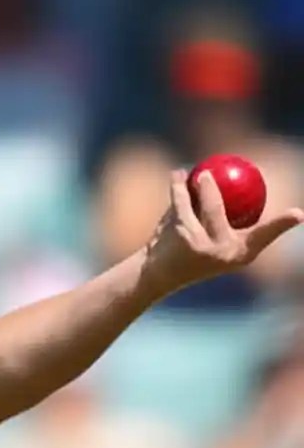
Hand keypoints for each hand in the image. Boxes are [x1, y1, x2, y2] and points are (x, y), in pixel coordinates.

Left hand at [144, 169, 303, 293]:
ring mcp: (204, 246)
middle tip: (207, 172)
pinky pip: (181, 205)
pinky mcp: (185, 237)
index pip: (264, 236)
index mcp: (240, 255)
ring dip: (191, 186)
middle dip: (213, 189)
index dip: (282, 225)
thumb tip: (231, 187)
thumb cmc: (189, 255)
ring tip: (187, 172)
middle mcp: (225, 253)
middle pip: (221, 211)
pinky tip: (177, 176)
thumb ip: (223, 223)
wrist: (159, 276)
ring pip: (200, 205)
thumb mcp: (213, 245)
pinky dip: (177, 188)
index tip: (298, 214)